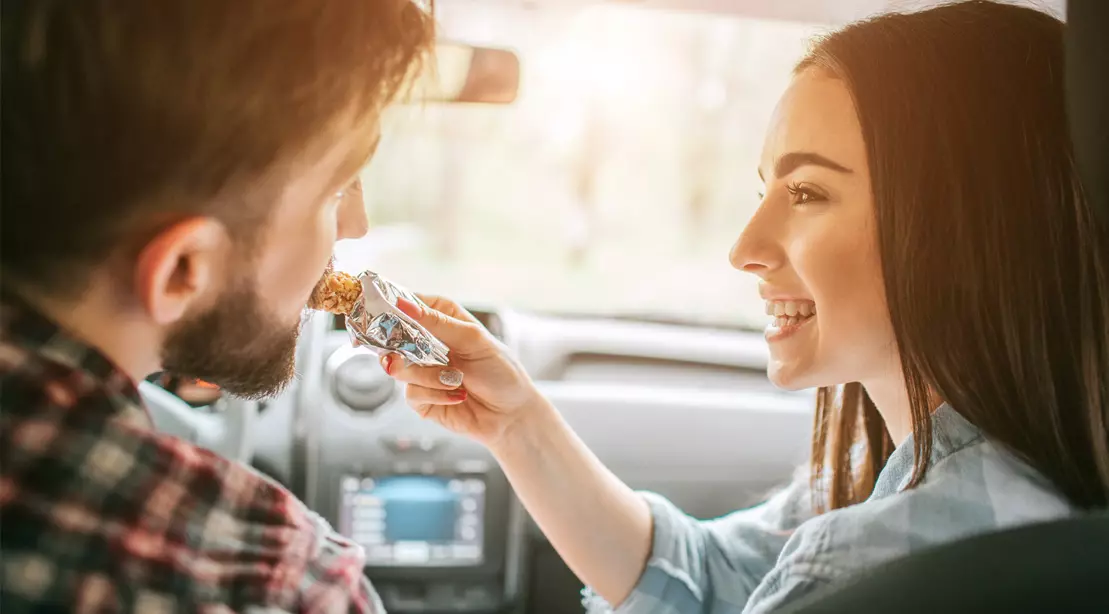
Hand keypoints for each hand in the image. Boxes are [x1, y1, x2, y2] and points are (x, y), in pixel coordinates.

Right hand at [384, 295, 544, 447]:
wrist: (511, 415)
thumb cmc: (501, 371)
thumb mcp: (474, 339)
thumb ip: (437, 322)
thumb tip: (403, 304)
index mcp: (442, 318)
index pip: (407, 303)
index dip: (393, 307)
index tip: (385, 312)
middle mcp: (428, 342)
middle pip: (391, 336)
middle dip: (400, 348)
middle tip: (406, 355)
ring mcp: (422, 370)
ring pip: (399, 367)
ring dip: (429, 376)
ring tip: (456, 379)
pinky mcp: (421, 397)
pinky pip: (411, 393)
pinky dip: (435, 394)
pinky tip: (457, 396)